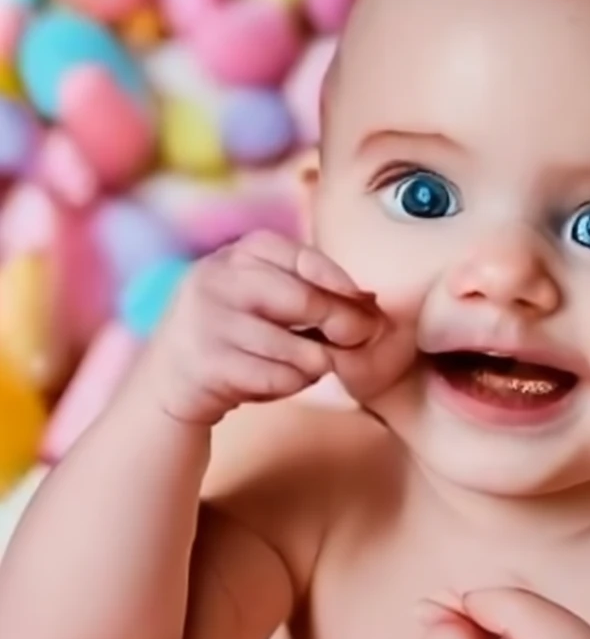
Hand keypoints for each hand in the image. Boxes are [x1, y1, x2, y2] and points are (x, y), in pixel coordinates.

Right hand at [145, 231, 411, 425]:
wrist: (169, 381)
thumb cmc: (236, 334)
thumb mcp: (263, 296)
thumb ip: (310, 290)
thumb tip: (370, 303)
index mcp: (238, 253)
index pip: (303, 257)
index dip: (341, 281)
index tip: (365, 302)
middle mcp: (218, 280)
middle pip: (304, 301)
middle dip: (342, 324)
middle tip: (355, 339)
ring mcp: (209, 322)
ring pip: (297, 349)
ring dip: (316, 363)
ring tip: (308, 364)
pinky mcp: (209, 365)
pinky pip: (280, 379)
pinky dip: (293, 384)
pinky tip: (280, 381)